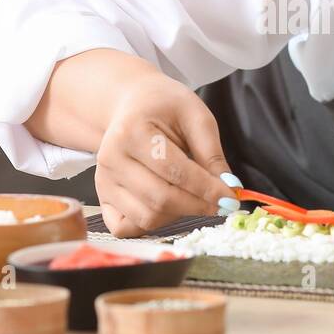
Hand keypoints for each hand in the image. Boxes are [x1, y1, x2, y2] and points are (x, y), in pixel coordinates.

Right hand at [95, 70, 236, 236]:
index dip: (207, 189)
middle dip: (198, 206)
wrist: (132, 106)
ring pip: (147, 218)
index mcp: (132, 132)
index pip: (175, 171)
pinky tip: (167, 206)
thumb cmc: (165, 107)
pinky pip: (126, 228)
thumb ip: (211, 154)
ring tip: (192, 196)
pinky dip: (152, 225)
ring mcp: (103, 182)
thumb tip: (228, 189)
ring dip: (178, 215)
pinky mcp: (103, 198)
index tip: (231, 199)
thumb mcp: (195, 116)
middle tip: (221, 204)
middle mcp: (111, 159)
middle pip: (160, 200)